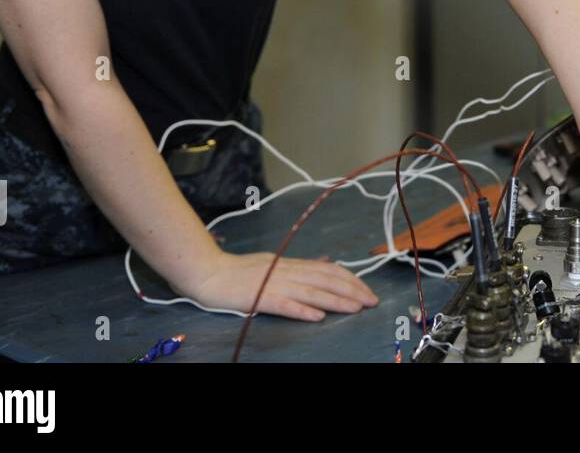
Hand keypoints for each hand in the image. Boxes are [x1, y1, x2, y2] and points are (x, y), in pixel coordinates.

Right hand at [177, 250, 378, 320]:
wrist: (208, 271)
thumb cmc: (239, 270)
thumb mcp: (274, 262)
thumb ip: (298, 266)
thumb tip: (323, 263)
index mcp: (290, 264)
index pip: (328, 270)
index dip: (350, 279)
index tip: (367, 290)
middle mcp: (286, 271)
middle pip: (325, 279)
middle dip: (352, 290)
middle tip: (371, 301)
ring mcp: (273, 284)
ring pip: (310, 291)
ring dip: (335, 300)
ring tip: (355, 308)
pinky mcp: (258, 297)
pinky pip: (283, 305)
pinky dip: (301, 310)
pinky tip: (317, 317)